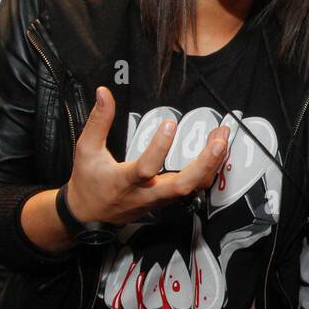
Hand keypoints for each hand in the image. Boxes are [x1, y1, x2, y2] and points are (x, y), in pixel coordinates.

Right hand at [64, 86, 229, 226]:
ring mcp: (161, 200)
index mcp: (124, 181)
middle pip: (182, 186)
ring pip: (193, 188)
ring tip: (222, 138)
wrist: (90, 216)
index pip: (145, 169)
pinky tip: (217, 151)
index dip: (159, 148)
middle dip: (204, 164)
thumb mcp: (87, 149)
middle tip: (218, 140)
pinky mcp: (168, 201)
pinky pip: (194, 188)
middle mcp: (147, 194)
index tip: (169, 123)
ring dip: (212, 164)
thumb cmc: (88, 182)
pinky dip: (209, 171)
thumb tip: (103, 92)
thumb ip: (98, 121)